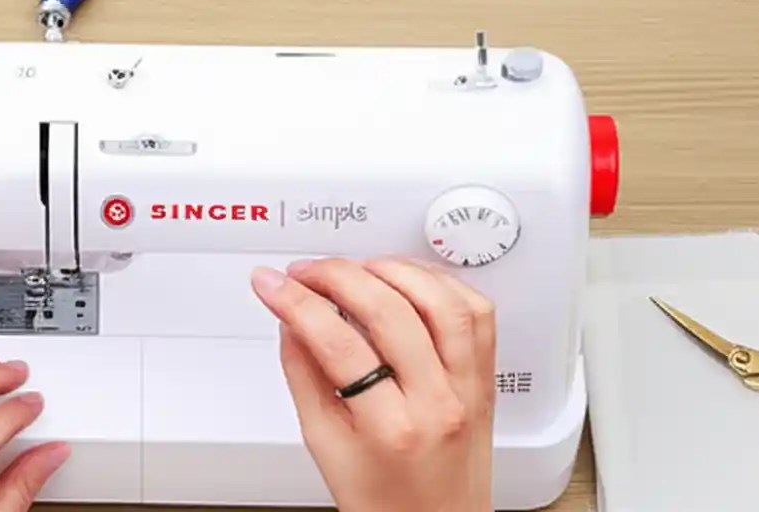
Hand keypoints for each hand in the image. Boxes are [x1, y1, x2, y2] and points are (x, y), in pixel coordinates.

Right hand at [251, 257, 495, 511]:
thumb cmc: (385, 502)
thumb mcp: (324, 446)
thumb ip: (304, 376)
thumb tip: (290, 320)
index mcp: (390, 429)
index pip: (337, 342)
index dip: (295, 301)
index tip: (272, 283)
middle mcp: (438, 403)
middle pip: (389, 311)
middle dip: (337, 275)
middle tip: (307, 272)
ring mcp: (468, 388)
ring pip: (441, 301)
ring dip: (393, 269)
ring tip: (356, 269)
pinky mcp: (486, 378)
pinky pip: (476, 312)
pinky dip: (440, 283)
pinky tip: (408, 281)